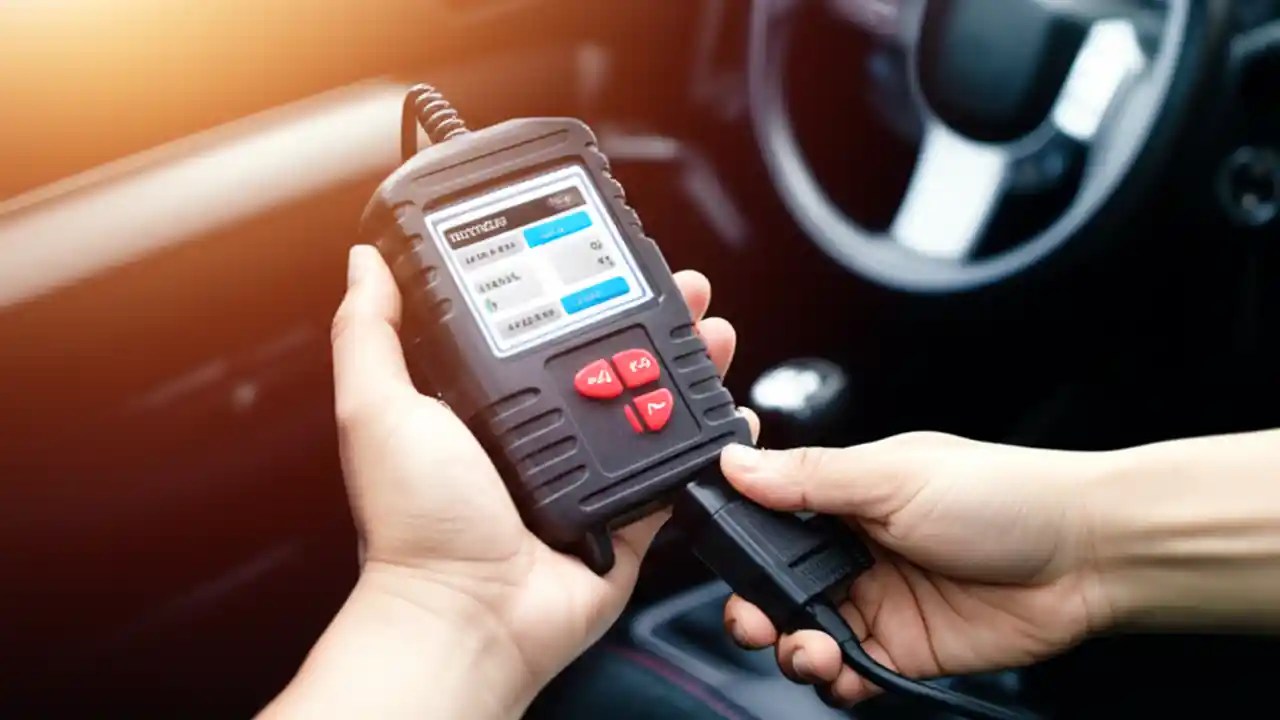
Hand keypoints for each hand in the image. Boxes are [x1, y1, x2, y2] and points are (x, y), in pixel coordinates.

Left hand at [328, 245, 756, 713]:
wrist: (469, 615)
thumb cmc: (417, 526)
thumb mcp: (378, 411)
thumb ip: (369, 334)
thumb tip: (364, 264)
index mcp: (486, 405)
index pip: (543, 327)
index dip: (580, 288)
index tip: (607, 256)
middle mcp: (541, 433)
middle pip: (611, 358)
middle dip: (655, 318)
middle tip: (683, 289)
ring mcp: (588, 474)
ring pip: (651, 405)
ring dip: (690, 364)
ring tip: (713, 331)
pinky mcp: (627, 515)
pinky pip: (678, 472)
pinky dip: (710, 443)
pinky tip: (730, 410)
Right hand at [719, 433, 1115, 707]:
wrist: (1084, 555)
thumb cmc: (1003, 493)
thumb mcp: (894, 474)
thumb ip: (810, 478)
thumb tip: (737, 462)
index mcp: (847, 497)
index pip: (770, 522)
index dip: (741, 546)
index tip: (722, 559)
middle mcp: (856, 551)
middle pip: (777, 589)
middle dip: (754, 609)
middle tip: (755, 619)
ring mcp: (879, 603)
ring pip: (807, 636)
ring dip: (793, 648)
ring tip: (809, 648)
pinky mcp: (904, 652)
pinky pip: (851, 675)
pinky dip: (835, 680)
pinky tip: (842, 670)